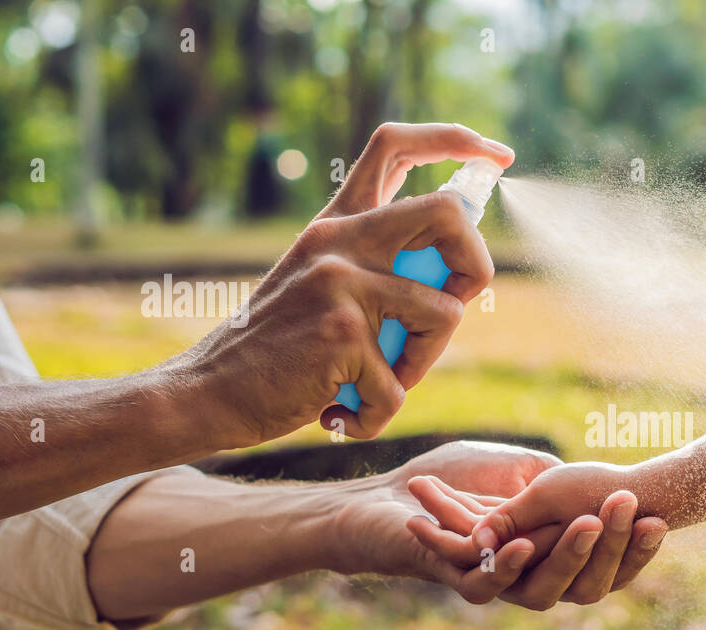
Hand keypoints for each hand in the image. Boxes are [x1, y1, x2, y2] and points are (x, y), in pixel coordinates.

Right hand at [176, 123, 514, 448]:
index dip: (454, 140)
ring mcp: (340, 283)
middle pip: (446, 213)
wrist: (209, 391)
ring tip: (377, 383)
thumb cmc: (279, 351)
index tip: (496, 155)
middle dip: (476, 264)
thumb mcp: (321, 286)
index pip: (395, 146)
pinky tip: (342, 414)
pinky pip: (401, 385)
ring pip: (445, 314)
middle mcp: (339, 241)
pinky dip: (379, 414)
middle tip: (455, 305)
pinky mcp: (342, 334)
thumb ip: (378, 268)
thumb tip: (459, 273)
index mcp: (335, 224)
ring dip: (423, 364)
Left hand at [332, 442, 666, 608]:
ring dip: (567, 555)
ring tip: (588, 523)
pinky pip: (488, 586)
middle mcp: (531, 580)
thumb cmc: (455, 479)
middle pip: (585, 583)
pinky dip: (505, 565)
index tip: (660, 519)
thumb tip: (615, 488)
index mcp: (554, 558)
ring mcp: (496, 585)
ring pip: (542, 589)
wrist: (390, 494)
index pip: (608, 565)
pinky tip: (521, 545)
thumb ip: (562, 485)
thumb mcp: (524, 471)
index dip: (635, 549)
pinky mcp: (457, 581)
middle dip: (611, 545)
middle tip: (628, 507)